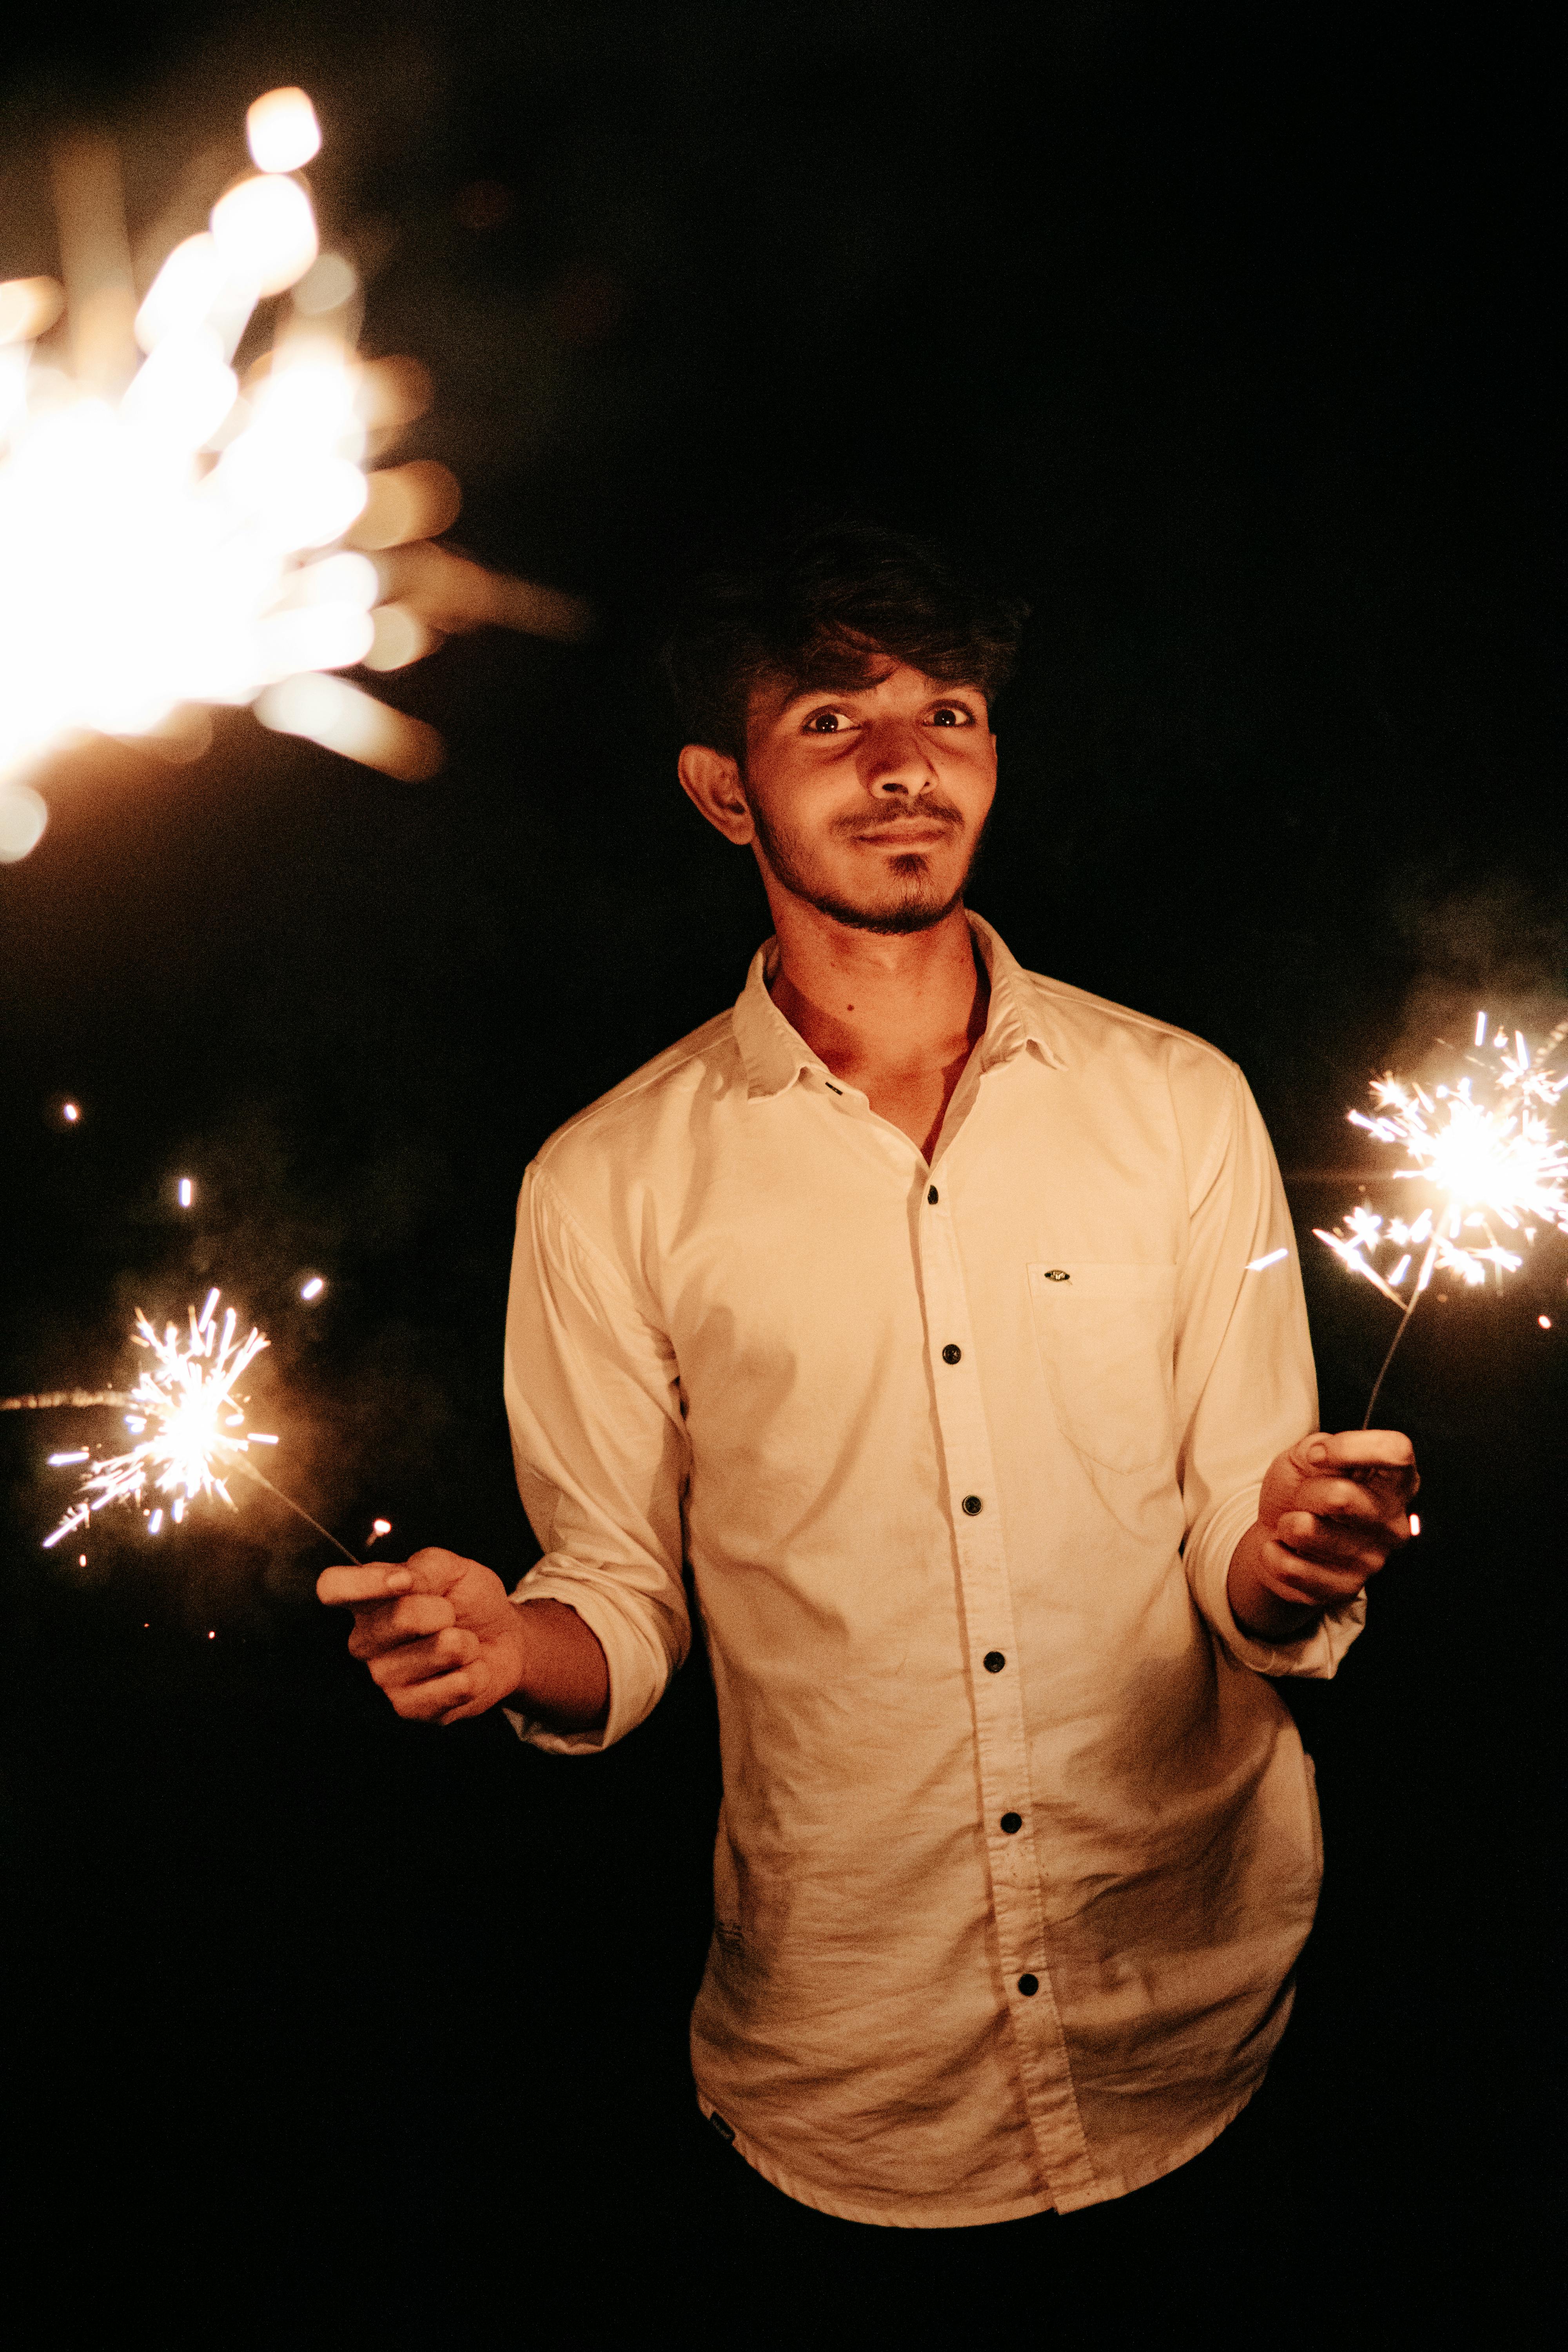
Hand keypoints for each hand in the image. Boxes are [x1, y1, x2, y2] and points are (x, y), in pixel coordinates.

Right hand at [317, 1546, 528, 1725]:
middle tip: (451, 1613)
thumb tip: (400, 1580)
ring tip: (461, 1644)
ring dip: (465, 1642)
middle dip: (442, 1610)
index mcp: (367, 1600)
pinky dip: (476, 1673)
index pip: (331, 1588)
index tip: (405, 1581)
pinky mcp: (410, 1708)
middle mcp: (365, 1640)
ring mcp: (384, 1677)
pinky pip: (454, 1686)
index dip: (364, 1584)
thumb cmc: (468, 1600)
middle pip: (397, 1618)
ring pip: (436, 1650)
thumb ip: (424, 1567)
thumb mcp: (452, 1569)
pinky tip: (467, 1669)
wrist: (503, 1638)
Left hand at [1226, 1428, 1418, 1642]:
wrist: (1278, 1534)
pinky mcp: (1346, 1589)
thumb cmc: (1301, 1489)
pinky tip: (1286, 1550)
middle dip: (1304, 1492)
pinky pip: (1291, 1566)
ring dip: (1286, 1523)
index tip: (1317, 1455)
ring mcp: (1373, 1559)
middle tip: (1301, 1498)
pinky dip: (1272, 1554)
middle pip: (1341, 1497)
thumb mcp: (1305, 1455)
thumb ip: (1318, 1445)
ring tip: (1294, 1525)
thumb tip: (1321, 1453)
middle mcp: (1393, 1521)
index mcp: (1395, 1480)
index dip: (1351, 1448)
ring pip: (1307, 1530)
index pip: (1397, 1451)